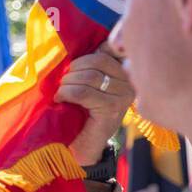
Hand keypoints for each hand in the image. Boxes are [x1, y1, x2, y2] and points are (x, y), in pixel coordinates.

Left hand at [55, 40, 134, 165]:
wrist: (80, 148)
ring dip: (68, 83)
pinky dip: (66, 93)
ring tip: (61, 93)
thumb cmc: (79, 113)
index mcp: (125, 71)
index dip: (85, 55)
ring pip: (89, 76)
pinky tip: (61, 99)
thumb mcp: (84, 83)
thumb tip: (70, 42)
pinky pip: (84, 92)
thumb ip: (86, 64)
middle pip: (97, 61)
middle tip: (62, 83)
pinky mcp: (112, 110)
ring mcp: (124, 97)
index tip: (70, 66)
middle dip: (73, 70)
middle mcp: (130, 82)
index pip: (107, 50)